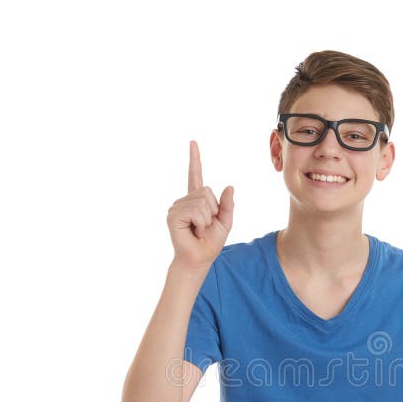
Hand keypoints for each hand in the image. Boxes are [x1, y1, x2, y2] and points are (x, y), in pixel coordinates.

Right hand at [166, 140, 233, 270]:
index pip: (195, 175)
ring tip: (198, 229)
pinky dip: (200, 222)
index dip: (195, 159)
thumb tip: (229, 186)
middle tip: (205, 226)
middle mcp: (185, 200)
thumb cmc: (210, 243)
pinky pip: (195, 211)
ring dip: (206, 219)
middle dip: (213, 211)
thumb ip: (228, 205)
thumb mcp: (225, 223)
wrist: (199, 259)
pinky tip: (193, 230)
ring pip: (202, 202)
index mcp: (197, 200)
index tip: (193, 142)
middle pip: (207, 191)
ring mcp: (177, 207)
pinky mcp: (173, 215)